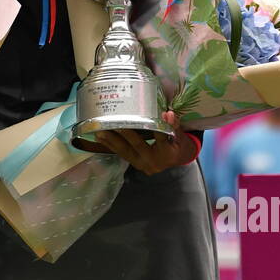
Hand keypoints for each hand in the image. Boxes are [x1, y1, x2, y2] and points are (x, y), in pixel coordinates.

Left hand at [79, 111, 200, 175]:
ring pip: (125, 151)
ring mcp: (142, 164)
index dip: (155, 127)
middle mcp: (153, 161)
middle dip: (124, 134)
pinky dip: (111, 145)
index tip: (148, 116)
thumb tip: (168, 114)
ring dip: (111, 141)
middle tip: (112, 123)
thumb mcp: (181, 136)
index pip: (160, 138)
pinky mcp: (135, 163)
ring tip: (99, 131)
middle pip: (137, 145)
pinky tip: (100, 138)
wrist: (176, 160)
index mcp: (167, 154)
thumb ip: (174, 126)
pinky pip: (122, 154)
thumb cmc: (178, 145)